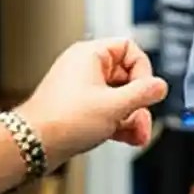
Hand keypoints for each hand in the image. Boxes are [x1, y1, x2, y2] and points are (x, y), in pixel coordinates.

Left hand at [15, 38, 167, 168]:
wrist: (33, 144)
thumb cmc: (62, 120)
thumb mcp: (114, 106)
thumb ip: (143, 94)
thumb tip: (160, 86)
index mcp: (91, 55)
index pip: (130, 48)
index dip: (142, 70)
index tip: (145, 91)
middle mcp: (85, 67)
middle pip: (127, 77)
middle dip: (139, 103)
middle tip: (143, 120)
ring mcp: (81, 89)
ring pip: (119, 97)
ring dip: (132, 117)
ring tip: (137, 135)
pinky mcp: (79, 109)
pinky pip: (107, 110)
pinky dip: (119, 123)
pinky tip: (127, 138)